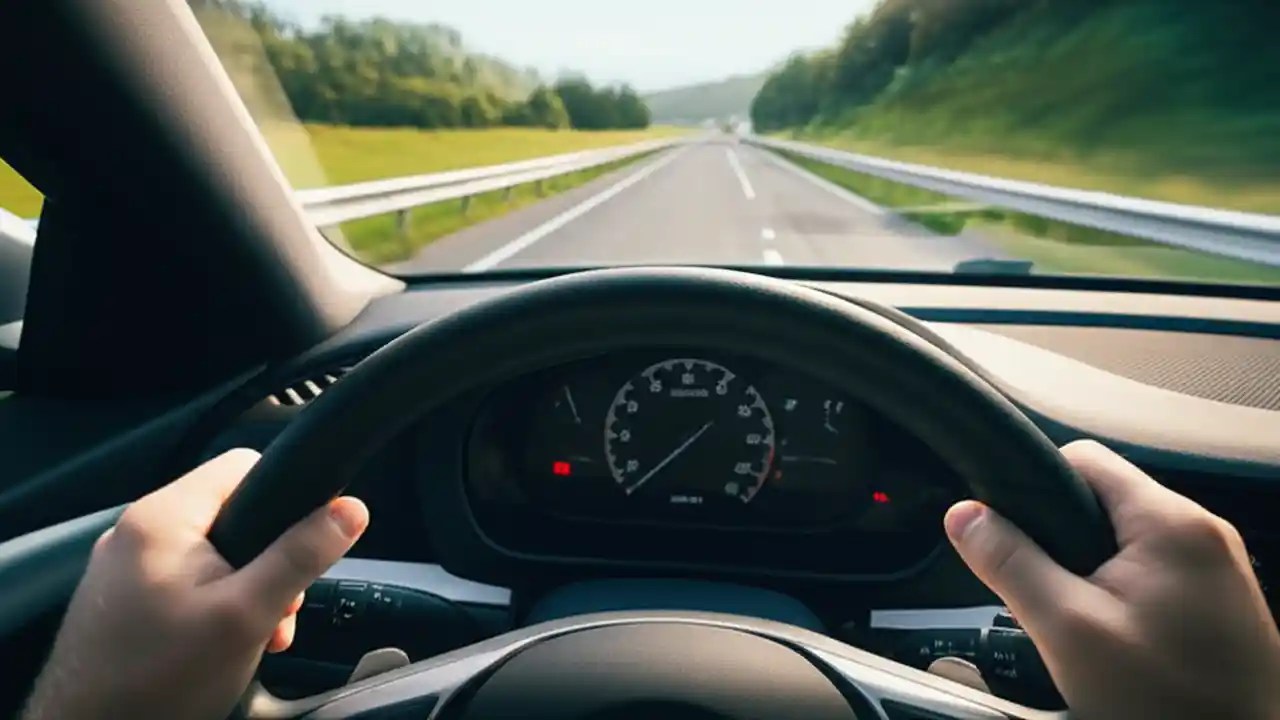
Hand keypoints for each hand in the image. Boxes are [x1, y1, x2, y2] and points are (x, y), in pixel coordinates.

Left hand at [22, 449, 368, 719]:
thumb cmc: (157, 681)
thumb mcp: (248, 615)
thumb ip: (300, 557)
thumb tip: (350, 510)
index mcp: (162, 517)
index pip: (243, 465)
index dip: (287, 497)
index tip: (306, 543)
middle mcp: (135, 531)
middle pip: (232, 514)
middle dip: (269, 560)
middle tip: (278, 610)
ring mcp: (123, 567)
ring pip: (211, 553)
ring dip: (246, 589)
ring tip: (254, 635)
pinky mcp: (120, 599)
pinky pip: (184, 581)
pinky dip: (214, 605)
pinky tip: (221, 644)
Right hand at [945, 440, 1279, 719]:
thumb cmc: (1167, 704)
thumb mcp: (1067, 630)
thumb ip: (1010, 564)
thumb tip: (964, 516)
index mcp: (1172, 522)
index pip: (1082, 459)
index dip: (1034, 488)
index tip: (1011, 533)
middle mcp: (1205, 534)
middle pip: (1103, 502)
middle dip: (1064, 542)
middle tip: (1051, 599)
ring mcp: (1219, 570)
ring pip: (1126, 543)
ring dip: (1093, 573)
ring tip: (1085, 626)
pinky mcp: (1221, 605)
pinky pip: (1155, 575)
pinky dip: (1123, 597)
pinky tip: (1118, 642)